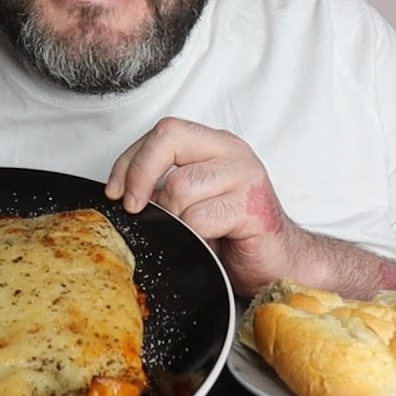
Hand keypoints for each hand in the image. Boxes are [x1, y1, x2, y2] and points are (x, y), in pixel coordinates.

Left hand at [105, 117, 318, 295]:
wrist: (279, 264)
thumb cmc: (232, 234)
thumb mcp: (191, 200)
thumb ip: (164, 185)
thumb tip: (119, 192)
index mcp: (214, 144)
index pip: (163, 131)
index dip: (130, 160)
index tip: (115, 190)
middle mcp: (232, 151)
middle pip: (168, 139)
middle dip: (140, 176)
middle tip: (134, 207)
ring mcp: (246, 176)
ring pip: (180, 186)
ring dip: (173, 217)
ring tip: (189, 231)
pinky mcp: (252, 207)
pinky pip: (199, 219)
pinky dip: (193, 237)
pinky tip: (208, 241)